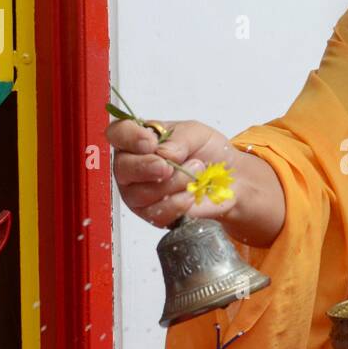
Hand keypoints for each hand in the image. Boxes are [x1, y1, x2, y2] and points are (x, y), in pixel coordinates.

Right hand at [107, 118, 236, 227]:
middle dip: (147, 167)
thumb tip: (162, 152)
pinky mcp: (152, 214)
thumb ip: (178, 138)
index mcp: (139, 139)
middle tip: (168, 166)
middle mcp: (133, 166)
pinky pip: (156, 213)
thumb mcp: (197, 134)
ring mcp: (139, 192)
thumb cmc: (209, 153)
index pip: (117, 134)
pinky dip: (177, 203)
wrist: (229, 180)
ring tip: (195, 174)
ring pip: (141, 193)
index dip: (129, 138)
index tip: (151, 143)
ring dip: (172, 183)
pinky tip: (190, 194)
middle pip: (122, 168)